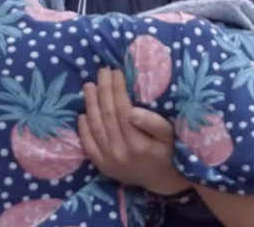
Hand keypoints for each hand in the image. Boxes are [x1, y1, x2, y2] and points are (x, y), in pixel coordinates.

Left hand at [79, 67, 190, 195]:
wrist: (162, 182)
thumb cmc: (169, 153)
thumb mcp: (170, 137)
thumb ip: (154, 124)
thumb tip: (132, 110)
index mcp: (138, 144)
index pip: (122, 110)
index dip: (117, 89)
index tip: (116, 72)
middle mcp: (120, 152)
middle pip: (107, 115)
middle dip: (103, 90)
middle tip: (102, 71)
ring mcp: (108, 160)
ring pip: (95, 127)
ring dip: (90, 104)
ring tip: (89, 85)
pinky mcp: (102, 166)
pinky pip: (88, 145)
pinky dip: (83, 129)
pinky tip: (82, 113)